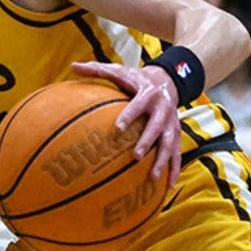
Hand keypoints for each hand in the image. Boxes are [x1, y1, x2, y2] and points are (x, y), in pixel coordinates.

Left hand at [71, 61, 180, 184]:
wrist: (167, 79)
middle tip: (136, 155)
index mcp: (148, 93)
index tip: (118, 127)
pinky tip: (169, 184)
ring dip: (163, 159)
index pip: (139, 104)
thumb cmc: (136, 78)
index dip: (129, 115)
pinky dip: (175, 168)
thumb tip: (73, 66)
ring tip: (153, 176)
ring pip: (170, 143)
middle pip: (157, 126)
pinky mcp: (176, 132)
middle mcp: (163, 108)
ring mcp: (172, 122)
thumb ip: (97, 69)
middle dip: (148, 141)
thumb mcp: (119, 70)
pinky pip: (177, 152)